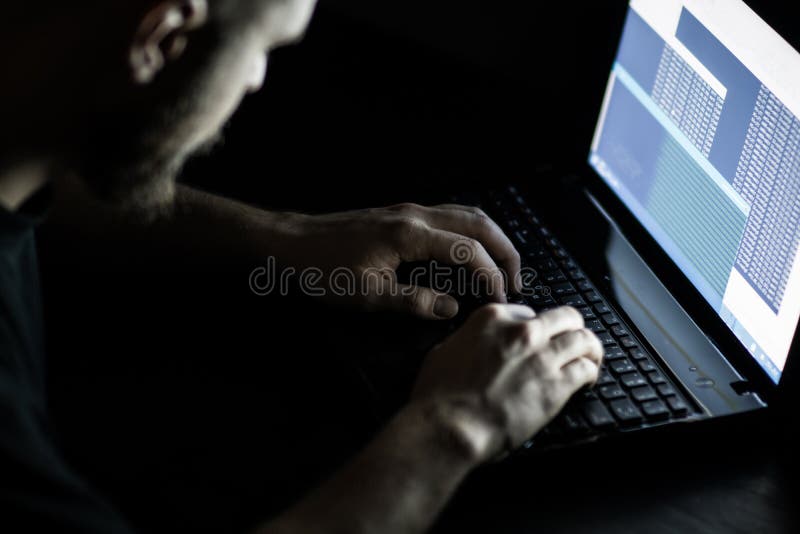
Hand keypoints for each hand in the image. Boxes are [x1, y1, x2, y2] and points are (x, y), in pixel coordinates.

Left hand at [274, 203, 521, 318]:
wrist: (290, 243)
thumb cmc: (323, 270)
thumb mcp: (368, 295)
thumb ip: (415, 302)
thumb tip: (453, 308)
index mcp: (411, 234)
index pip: (469, 251)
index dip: (492, 276)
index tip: (502, 301)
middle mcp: (416, 215)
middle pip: (479, 224)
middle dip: (505, 251)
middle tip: (517, 282)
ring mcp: (409, 211)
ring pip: (467, 215)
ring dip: (490, 240)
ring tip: (501, 268)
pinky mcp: (401, 215)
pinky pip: (450, 217)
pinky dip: (471, 234)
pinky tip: (468, 254)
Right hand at [411, 304, 602, 460]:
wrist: (451, 426)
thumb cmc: (440, 397)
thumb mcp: (445, 352)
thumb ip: (466, 342)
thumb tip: (471, 347)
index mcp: (492, 319)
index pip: (527, 312)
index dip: (535, 328)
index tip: (537, 340)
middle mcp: (522, 332)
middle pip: (565, 316)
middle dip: (571, 328)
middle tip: (572, 341)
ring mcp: (542, 356)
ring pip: (583, 338)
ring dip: (589, 348)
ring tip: (590, 358)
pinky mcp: (556, 385)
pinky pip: (586, 369)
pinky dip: (591, 373)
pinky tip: (588, 381)